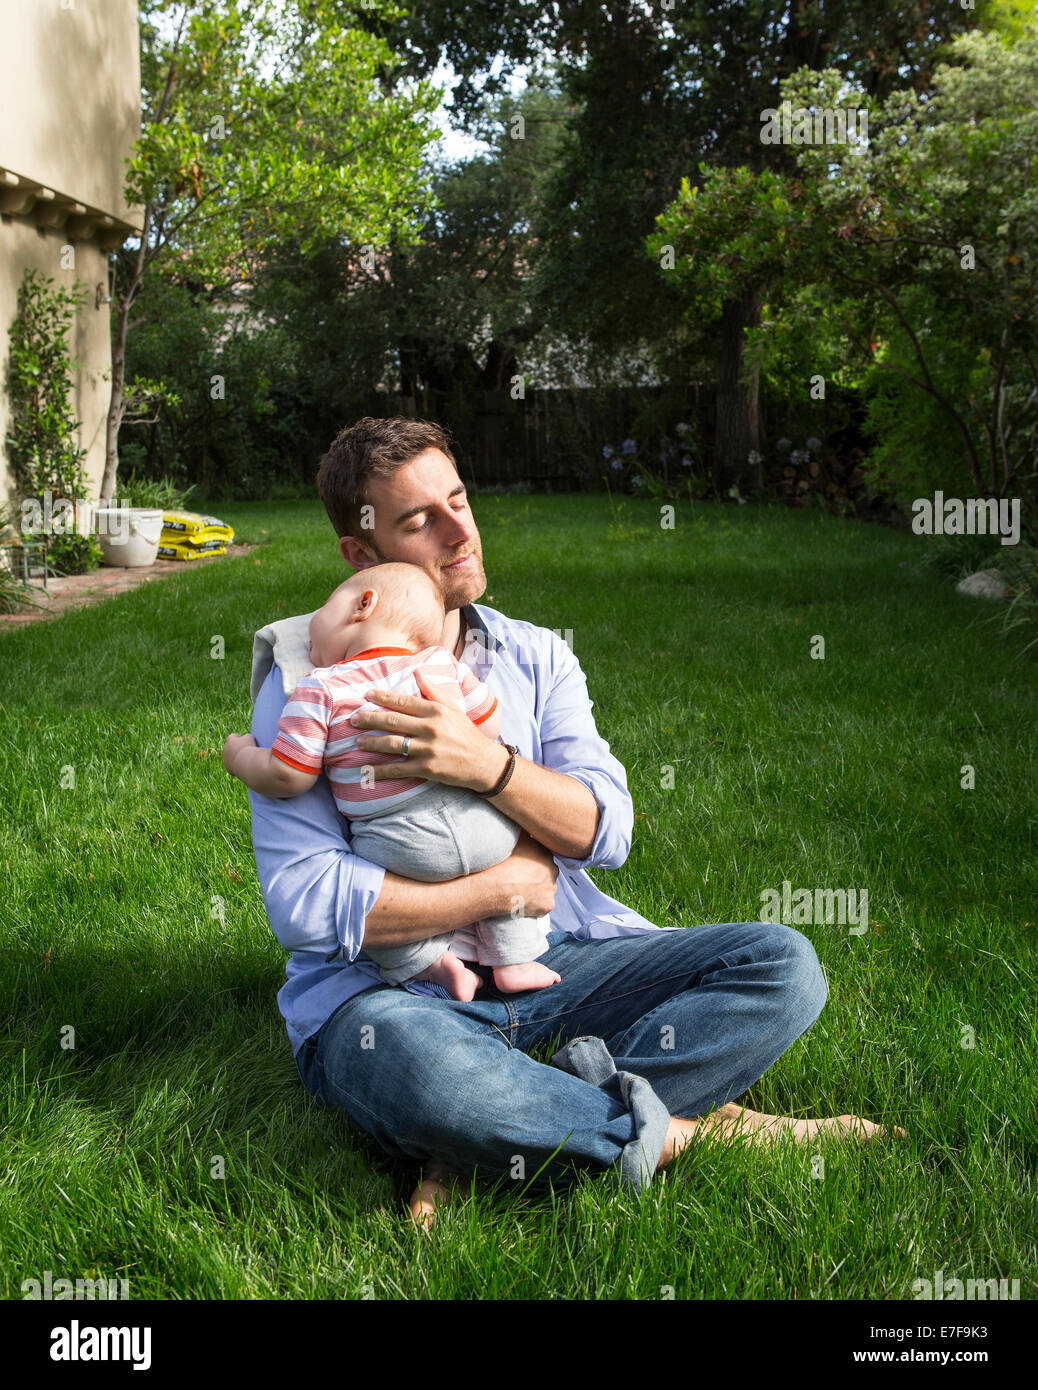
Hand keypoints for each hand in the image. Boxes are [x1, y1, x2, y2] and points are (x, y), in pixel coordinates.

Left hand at [223, 732, 255, 776]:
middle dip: (237, 748)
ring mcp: (225, 759)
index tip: (246, 740)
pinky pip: (233, 765)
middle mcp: (225, 748)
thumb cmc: (248, 748)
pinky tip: (245, 765)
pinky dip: (237, 765)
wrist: (245, 763)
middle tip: (247, 750)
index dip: (240, 738)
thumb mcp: (250, 738)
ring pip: (231, 757)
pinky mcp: (228, 768)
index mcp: (230, 739)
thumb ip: (247, 736)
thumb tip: (246, 738)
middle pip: (231, 747)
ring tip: (247, 759)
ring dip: (237, 757)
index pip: (234, 736)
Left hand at [351, 670, 506, 791]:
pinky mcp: (426, 769)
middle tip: (352, 719)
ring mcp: (427, 749)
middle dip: (369, 719)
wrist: (483, 763)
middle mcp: (430, 728)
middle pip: (392, 721)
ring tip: (357, 741)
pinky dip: (381, 770)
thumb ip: (432, 690)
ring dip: (371, 742)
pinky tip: (367, 770)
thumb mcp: (452, 708)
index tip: (366, 695)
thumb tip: (416, 671)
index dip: (382, 697)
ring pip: (391, 744)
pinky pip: (398, 769)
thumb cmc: (466, 733)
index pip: (403, 701)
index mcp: (436, 711)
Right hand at [490, 830, 558, 918]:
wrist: (495, 887)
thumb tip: (526, 821)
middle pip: (548, 872)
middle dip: (539, 875)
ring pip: (547, 889)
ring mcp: (551, 888)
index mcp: (545, 853)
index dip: (533, 861)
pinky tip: (526, 902)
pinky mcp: (548, 905)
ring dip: (539, 890)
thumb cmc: (500, 863)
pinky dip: (537, 905)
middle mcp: (553, 869)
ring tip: (522, 891)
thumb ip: (524, 832)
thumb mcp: (513, 839)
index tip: (524, 866)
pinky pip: (544, 905)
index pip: (543, 856)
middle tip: (523, 879)